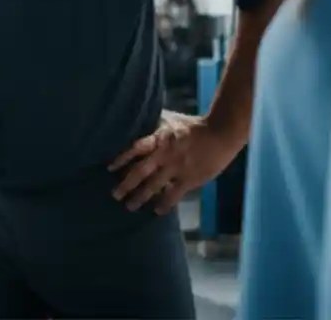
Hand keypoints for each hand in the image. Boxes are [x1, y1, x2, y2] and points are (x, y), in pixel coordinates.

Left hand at [108, 111, 242, 213]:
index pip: (135, 149)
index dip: (121, 159)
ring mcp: (176, 168)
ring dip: (140, 197)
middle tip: (115, 195)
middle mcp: (163, 155)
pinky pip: (173, 195)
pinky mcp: (189, 179)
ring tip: (130, 206)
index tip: (109, 168)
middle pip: (140, 172)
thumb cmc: (195, 126)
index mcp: (158, 139)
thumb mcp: (171, 120)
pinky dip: (164, 204)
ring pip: (153, 186)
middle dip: (126, 185)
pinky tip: (157, 211)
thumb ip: (155, 124)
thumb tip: (139, 120)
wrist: (221, 132)